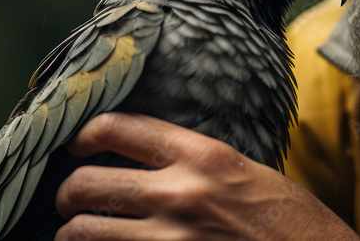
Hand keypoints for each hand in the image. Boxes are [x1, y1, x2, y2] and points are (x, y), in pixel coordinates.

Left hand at [54, 112, 359, 239]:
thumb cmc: (292, 223)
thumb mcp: (248, 174)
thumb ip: (199, 164)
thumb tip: (151, 158)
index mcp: (203, 157)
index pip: (119, 128)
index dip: (84, 133)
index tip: (78, 144)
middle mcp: (180, 195)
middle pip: (85, 183)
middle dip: (67, 193)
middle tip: (71, 199)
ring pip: (82, 233)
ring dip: (72, 234)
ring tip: (77, 233)